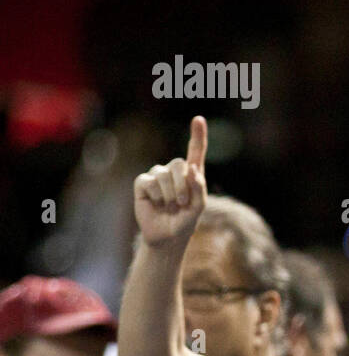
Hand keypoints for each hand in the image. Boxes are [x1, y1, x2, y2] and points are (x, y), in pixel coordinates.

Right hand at [133, 116, 207, 246]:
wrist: (167, 236)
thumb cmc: (185, 220)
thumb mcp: (199, 206)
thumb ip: (199, 187)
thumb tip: (192, 169)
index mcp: (191, 173)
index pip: (195, 150)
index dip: (197, 135)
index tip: (198, 119)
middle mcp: (173, 170)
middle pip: (179, 164)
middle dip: (183, 186)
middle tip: (182, 203)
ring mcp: (157, 175)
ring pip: (164, 175)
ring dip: (170, 195)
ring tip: (170, 207)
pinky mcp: (143, 183)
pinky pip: (150, 183)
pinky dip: (156, 197)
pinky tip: (156, 204)